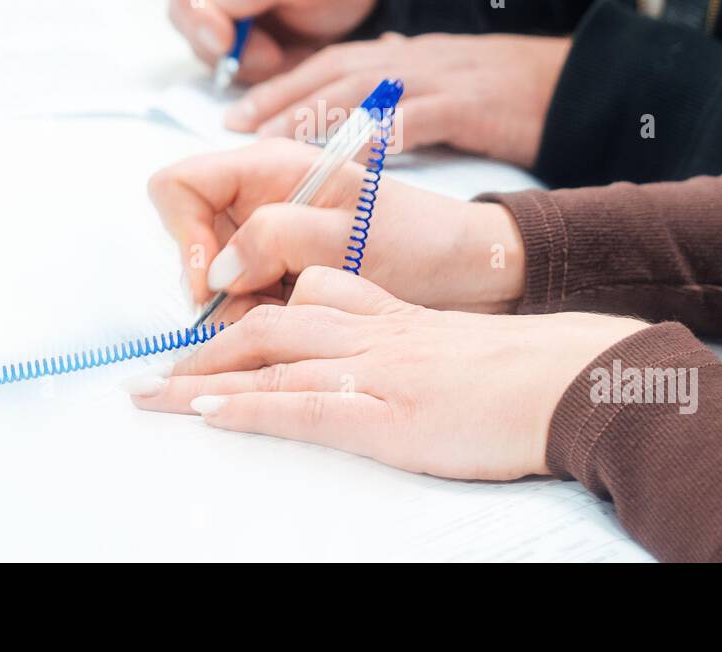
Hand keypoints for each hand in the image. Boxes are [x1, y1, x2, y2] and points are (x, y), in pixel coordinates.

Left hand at [131, 268, 646, 479]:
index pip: (300, 304)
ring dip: (203, 381)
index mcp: (388, 318)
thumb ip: (405, 346)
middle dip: (203, 352)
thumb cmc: (521, 370)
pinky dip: (249, 410)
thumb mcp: (452, 346)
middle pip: (267, 327)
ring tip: (150, 399)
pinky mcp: (387, 415)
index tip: (210, 339)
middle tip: (152, 378)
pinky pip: (304, 407)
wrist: (571, 378)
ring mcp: (375, 372)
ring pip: (271, 362)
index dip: (246, 319)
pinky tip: (209, 416)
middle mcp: (370, 336)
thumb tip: (375, 368)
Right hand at [148, 138, 525, 317]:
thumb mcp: (350, 235)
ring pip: (215, 280)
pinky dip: (259, 320)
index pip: (178, 186)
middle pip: (190, 239)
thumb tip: (219, 269)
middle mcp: (260, 199)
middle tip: (258, 309)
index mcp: (270, 167)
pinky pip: (243, 302)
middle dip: (212, 283)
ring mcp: (269, 239)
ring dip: (238, 309)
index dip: (183, 233)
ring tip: (294, 316)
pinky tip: (300, 322)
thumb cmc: (420, 240)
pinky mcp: (282, 275)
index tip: (214, 280)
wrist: (468, 272)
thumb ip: (276, 237)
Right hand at [158, 0, 379, 81]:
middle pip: (183, 8)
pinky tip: (281, 58)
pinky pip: (220, 61)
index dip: (193, 5)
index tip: (223, 40)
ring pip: (199, 41)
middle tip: (269, 55)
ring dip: (240, 59)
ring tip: (284, 54)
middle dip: (220, 41)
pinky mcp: (223, 31)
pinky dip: (250, 68)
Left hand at [223, 33, 569, 167]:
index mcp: (401, 56)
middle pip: (330, 74)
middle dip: (280, 100)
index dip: (281, 86)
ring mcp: (437, 80)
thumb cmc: (507, 87)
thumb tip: (372, 62)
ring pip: (361, 92)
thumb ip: (405, 70)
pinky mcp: (465, 105)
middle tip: (237, 127)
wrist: (572, 82)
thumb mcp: (446, 71)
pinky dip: (377, 137)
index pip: (327, 65)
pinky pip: (412, 119)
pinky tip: (346, 159)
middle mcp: (409, 61)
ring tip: (274, 143)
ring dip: (312, 115)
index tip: (239, 111)